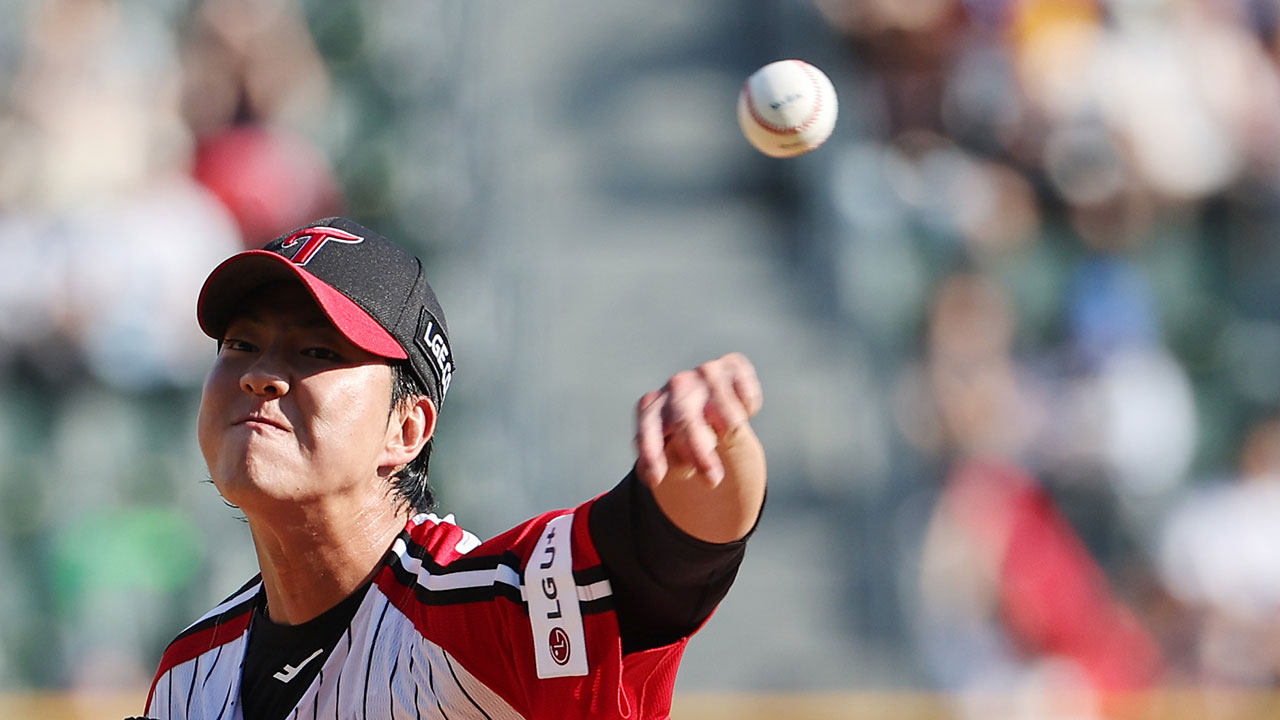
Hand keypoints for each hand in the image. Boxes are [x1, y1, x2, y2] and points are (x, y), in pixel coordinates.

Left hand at [634, 352, 762, 487]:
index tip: (655, 479)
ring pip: (720, 401)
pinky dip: (748, 404)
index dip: (651, 452)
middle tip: (712, 481)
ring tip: (730, 441)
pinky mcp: (732, 365)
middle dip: (698, 450)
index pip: (648, 428)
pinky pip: (744, 388)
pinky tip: (745, 413)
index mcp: (652, 408)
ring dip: (728, 427)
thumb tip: (669, 469)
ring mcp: (704, 373)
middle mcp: (676, 386)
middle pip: (685, 417)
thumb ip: (673, 463)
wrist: (711, 413)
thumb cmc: (685, 440)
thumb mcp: (675, 457)